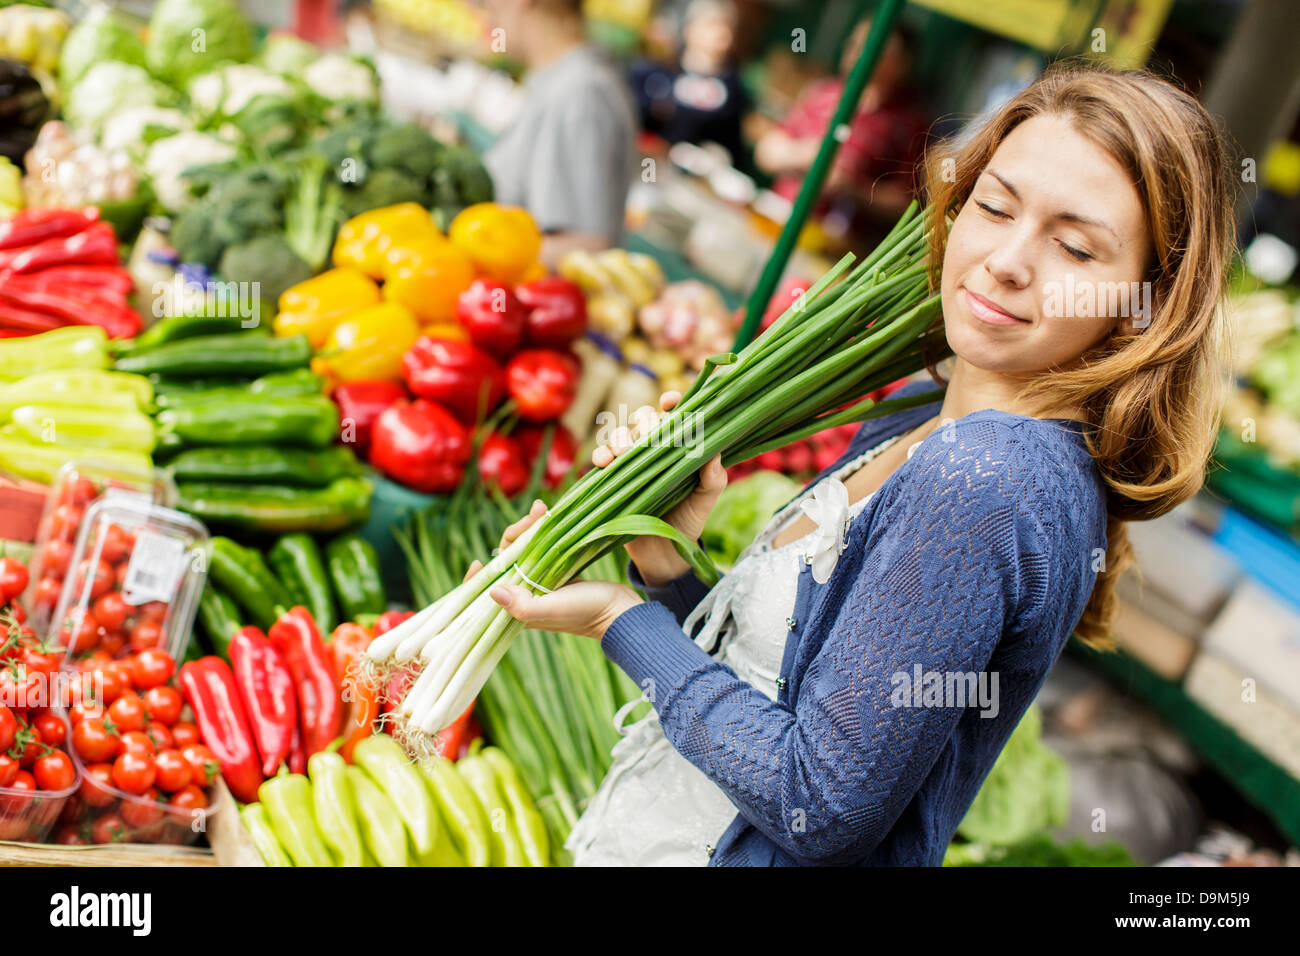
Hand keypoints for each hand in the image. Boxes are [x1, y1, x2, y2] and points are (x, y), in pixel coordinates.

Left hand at [463, 498, 643, 639]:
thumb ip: (523, 606)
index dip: (477, 578)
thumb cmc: (587, 613)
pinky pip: (543, 551)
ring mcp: (542, 585)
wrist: (622, 612)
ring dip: (528, 529)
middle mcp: (526, 598)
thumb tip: (493, 591)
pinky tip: (549, 516)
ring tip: (541, 508)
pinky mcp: (559, 574)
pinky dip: (543, 533)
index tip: (479, 560)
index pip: (486, 594)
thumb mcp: (554, 609)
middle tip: (532, 517)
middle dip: (513, 537)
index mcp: (519, 611)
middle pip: (506, 563)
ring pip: (525, 553)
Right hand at [591, 390, 726, 586]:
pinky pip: (601, 460)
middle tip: (650, 433)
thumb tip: (713, 454)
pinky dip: (600, 456)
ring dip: (620, 438)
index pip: (674, 415)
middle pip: (643, 419)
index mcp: (678, 446)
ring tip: (624, 450)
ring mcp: (630, 463)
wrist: (665, 554)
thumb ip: (713, 478)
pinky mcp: (611, 479)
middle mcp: (653, 449)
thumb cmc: (689, 520)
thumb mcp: (706, 500)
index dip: (672, 403)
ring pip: (620, 435)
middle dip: (645, 421)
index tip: (671, 402)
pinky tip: (604, 462)